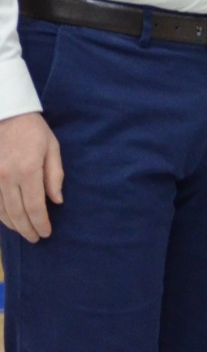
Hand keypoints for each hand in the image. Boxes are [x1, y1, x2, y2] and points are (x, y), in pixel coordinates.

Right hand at [0, 112, 61, 241]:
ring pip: (0, 211)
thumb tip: (57, 201)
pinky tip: (7, 219)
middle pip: (16, 213)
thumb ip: (54, 175)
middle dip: (27, 229)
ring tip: (23, 232)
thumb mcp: (52, 148)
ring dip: (12, 225)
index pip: (34, 206)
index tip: (46, 233)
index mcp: (28, 170)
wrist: (5, 114)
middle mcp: (7, 177)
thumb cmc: (33, 130)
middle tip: (35, 238)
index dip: (40, 223)